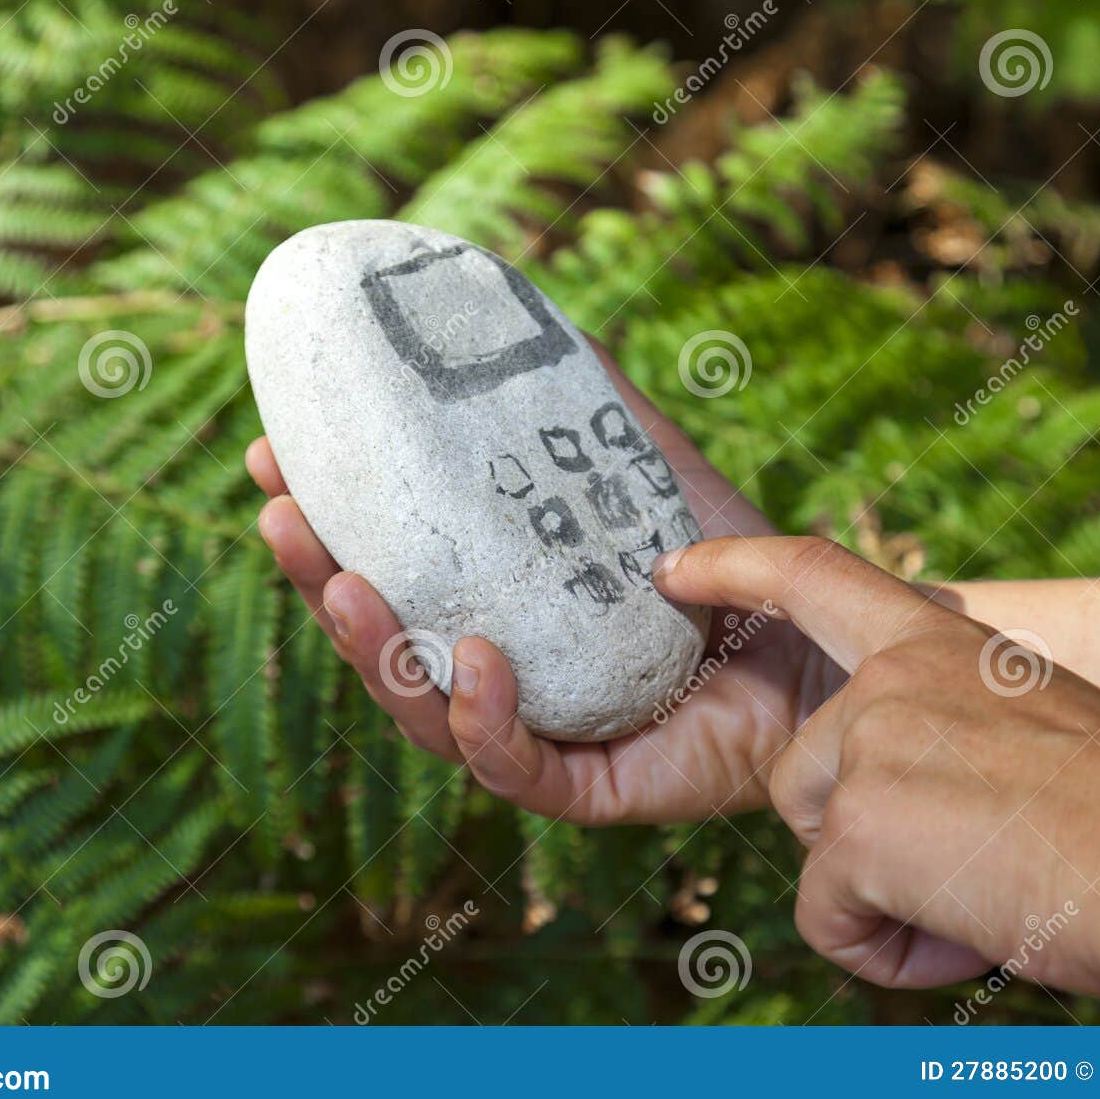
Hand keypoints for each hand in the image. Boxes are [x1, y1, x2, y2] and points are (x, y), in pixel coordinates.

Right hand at [246, 345, 841, 824]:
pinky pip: (515, 768)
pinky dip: (483, 719)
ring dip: (376, 651)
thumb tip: (537, 313)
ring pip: (425, 713)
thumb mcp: (653, 470)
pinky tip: (474, 658)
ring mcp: (542, 733)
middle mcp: (504, 675)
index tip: (274, 460)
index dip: (327, 523)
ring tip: (347, 584)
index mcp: (500, 608)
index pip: (391, 572)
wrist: (824, 644)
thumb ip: (595, 405)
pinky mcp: (591, 785)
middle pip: (387, 644)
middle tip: (281, 516)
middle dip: (323, 583)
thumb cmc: (735, 567)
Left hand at [653, 534, 1099, 997]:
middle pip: (800, 772)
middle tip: (974, 857)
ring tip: (984, 890)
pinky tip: (968, 926)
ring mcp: (865, 746)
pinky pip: (827, 918)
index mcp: (940, 641)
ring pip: (817, 844)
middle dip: (859, 835)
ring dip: (881, 891)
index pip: (812, 576)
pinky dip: (887, 946)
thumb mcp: (1034, 730)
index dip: (734, 566)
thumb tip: (908, 794)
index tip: (672, 567)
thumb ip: (951, 730)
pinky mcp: (854, 824)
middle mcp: (888, 682)